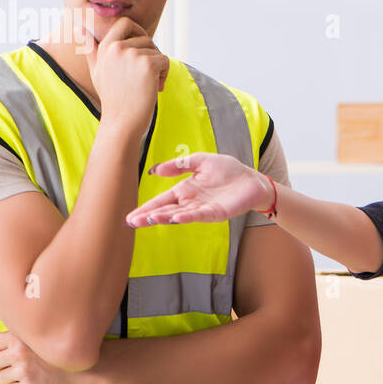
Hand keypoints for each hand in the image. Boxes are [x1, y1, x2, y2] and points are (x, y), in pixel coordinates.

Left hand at [0, 330, 89, 383]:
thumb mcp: (37, 336)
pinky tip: (32, 383)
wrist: (89, 367)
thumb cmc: (63, 349)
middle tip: (20, 364)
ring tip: (29, 373)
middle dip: (3, 365)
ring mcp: (24, 372)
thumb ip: (10, 335)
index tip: (6, 352)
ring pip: (1, 378)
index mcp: (19, 337)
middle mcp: (19, 353)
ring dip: (12, 377)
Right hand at [80, 16, 168, 131]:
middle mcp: (117, 47)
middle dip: (151, 53)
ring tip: (150, 84)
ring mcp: (132, 55)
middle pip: (145, 37)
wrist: (121, 121)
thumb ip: (91, 49)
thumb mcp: (97, 70)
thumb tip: (79, 28)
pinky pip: (165, 61)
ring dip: (159, 67)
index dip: (138, 30)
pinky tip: (157, 87)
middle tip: (148, 73)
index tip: (143, 47)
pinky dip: (165, 74)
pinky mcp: (148, 64)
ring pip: (156, 51)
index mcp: (105, 47)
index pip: (125, 22)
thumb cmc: (111, 98)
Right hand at [125, 152, 272, 226]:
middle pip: (166, 210)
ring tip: (149, 220)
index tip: (130, 216)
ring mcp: (203, 209)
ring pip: (179, 215)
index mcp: (185, 190)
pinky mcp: (216, 213)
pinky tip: (176, 217)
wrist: (251, 179)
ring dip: (164, 217)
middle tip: (131, 222)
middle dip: (149, 216)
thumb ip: (179, 165)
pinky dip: (187, 216)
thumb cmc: (228, 170)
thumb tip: (155, 171)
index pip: (161, 200)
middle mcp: (190, 202)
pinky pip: (199, 215)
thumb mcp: (200, 161)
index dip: (146, 208)